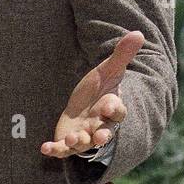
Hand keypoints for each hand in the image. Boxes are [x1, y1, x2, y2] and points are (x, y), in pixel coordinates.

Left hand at [41, 30, 141, 158]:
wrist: (84, 106)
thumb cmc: (100, 89)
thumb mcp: (108, 70)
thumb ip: (121, 55)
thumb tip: (138, 33)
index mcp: (112, 109)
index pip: (117, 111)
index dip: (113, 109)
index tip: (108, 104)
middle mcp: (100, 125)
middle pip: (104, 133)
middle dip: (101, 135)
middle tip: (99, 136)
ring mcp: (85, 136)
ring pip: (84, 143)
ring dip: (78, 143)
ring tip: (72, 139)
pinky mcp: (68, 142)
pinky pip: (62, 149)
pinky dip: (55, 150)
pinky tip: (45, 148)